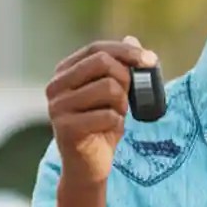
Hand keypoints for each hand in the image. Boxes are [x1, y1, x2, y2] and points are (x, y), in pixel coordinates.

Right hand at [46, 36, 157, 186]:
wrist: (88, 167)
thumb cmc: (101, 127)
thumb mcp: (112, 94)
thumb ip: (119, 67)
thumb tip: (132, 39)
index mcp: (63, 73)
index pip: (96, 49)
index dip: (126, 51)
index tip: (151, 60)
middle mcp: (55, 87)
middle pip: (102, 63)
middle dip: (125, 79)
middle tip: (127, 99)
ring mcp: (57, 108)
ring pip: (109, 88)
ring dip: (121, 104)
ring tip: (115, 116)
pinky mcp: (66, 129)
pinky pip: (108, 116)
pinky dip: (118, 124)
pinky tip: (109, 132)